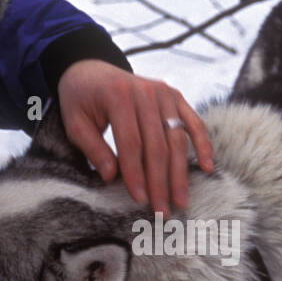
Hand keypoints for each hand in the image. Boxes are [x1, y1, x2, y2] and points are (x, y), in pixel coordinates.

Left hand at [55, 59, 214, 214]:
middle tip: (163, 211)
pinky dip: (203, 144)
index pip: (131, 142)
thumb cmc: (81, 100)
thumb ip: (93, 149)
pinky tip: (207, 167)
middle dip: (160, 181)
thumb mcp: (74, 123)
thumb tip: (112, 177)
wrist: (90, 70)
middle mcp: (145, 91)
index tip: (140, 200)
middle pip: (157, 144)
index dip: (136, 173)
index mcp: (118, 96)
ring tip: (180, 201)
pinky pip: (193, 122)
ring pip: (177, 138)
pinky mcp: (175, 96)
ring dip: (179, 173)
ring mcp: (163, 92)